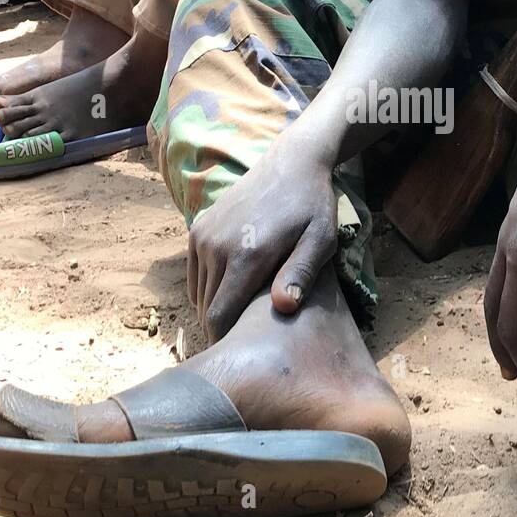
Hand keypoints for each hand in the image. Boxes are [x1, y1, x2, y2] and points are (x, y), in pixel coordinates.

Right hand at [186, 136, 339, 342]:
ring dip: (215, 308)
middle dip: (223, 328)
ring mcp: (203, 236)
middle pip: (207, 308)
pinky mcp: (197, 229)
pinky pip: (195, 274)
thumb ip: (301, 273)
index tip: (243, 354)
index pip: (220, 316)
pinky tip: (234, 289)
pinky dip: (208, 288)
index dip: (227, 340)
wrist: (291, 163)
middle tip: (247, 340)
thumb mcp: (320, 240)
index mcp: (247, 254)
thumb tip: (283, 307)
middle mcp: (217, 246)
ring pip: (199, 293)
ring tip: (243, 315)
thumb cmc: (313, 206)